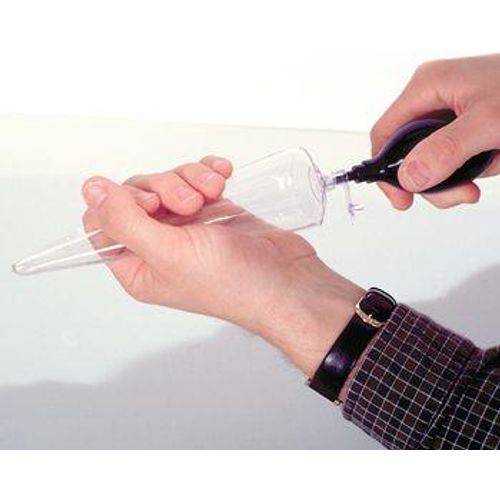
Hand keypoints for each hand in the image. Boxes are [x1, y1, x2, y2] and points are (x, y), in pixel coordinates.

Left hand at [82, 156, 363, 376]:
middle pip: (137, 194)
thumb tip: (91, 188)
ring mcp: (187, 226)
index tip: (150, 206)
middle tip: (191, 204)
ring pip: (169, 182)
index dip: (120, 204)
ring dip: (190, 178)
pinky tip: (224, 176)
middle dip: (165, 188)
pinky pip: (197, 178)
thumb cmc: (232, 281)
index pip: (103, 223)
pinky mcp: (213, 211)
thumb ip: (123, 220)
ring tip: (214, 191)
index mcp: (137, 264)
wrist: (287, 280)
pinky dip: (208, 171)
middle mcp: (159, 245)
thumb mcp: (168, 253)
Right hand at [371, 54, 499, 209]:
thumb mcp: (488, 123)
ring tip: (484, 174)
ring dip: (454, 180)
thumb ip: (445, 150)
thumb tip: (409, 177)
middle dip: (431, 181)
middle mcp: (433, 102)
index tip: (401, 197)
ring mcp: (450, 117)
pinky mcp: (466, 130)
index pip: (384, 134)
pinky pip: (452, 160)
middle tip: (457, 193)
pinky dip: (468, 172)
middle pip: (407, 154)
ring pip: (429, 163)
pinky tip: (490, 163)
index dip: (386, 169)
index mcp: (427, 88)